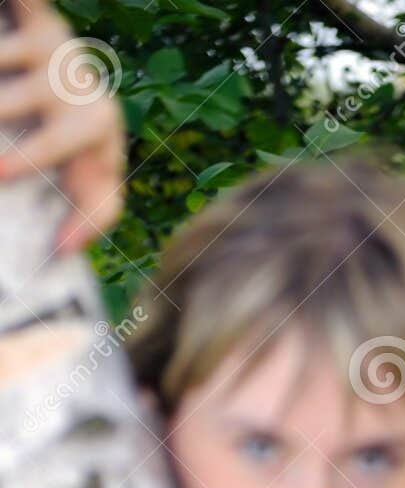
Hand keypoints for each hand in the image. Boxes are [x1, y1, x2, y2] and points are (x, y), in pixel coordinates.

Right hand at [0, 0, 126, 254]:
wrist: (97, 99)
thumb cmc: (91, 156)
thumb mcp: (99, 186)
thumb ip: (91, 220)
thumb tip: (64, 250)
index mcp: (96, 127)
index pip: (55, 143)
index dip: (25, 158)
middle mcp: (75, 83)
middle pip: (9, 101)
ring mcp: (55, 47)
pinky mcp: (40, 18)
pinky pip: (25, 3)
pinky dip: (14, 2)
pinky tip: (3, 10)